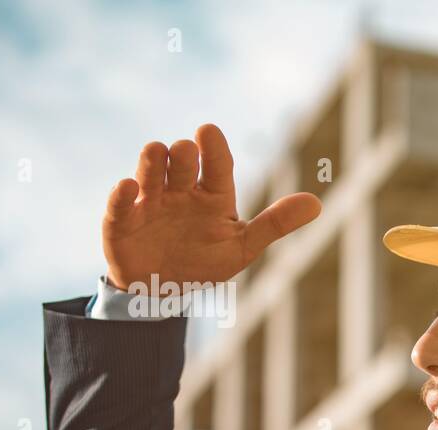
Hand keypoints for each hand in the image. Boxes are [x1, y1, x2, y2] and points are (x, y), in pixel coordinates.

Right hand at [102, 123, 320, 289]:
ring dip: (153, 162)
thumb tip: (317, 204)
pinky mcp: (121, 221)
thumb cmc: (204, 261)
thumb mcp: (243, 247)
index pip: (216, 165)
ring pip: (150, 172)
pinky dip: (122, 195)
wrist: (163, 290)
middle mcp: (180, 191)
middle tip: (187, 152)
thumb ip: (275, 224)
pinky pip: (120, 204)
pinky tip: (128, 186)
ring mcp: (149, 203)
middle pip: (182, 162)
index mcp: (211, 195)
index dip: (213, 148)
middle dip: (184, 155)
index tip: (208, 130)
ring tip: (158, 152)